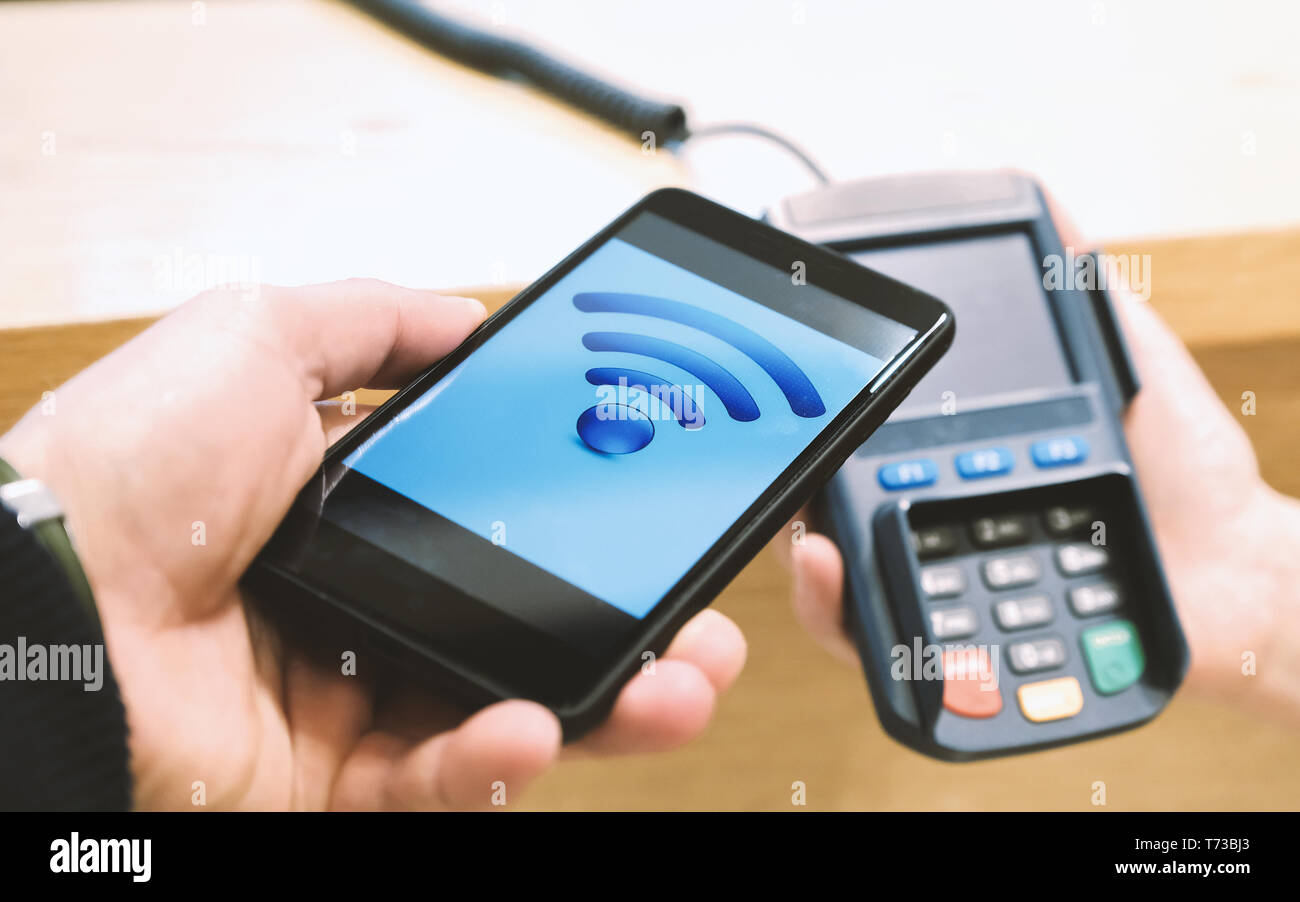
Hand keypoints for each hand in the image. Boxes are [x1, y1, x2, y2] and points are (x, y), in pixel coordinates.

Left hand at [0, 280, 746, 809]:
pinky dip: (494, 760)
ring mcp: (347, 698)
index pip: (505, 519)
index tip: (657, 511)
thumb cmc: (130, 464)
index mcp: (357, 508)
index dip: (588, 519)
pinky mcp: (325, 783)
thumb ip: (377, 320)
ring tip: (677, 688)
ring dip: (604, 705)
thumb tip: (467, 316)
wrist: (41, 600)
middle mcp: (361, 604)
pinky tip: (538, 727)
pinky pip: (434, 781)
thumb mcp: (264, 336)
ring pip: (504, 712)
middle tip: (704, 625)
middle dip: (630, 629)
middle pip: (524, 625)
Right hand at [776, 262, 1299, 722]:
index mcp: (959, 456)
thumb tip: (1048, 207)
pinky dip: (840, 618)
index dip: (818, 423)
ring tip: (812, 537)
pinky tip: (837, 572)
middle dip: (792, 492)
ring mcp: (942, 585)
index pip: (864, 439)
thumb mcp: (1132, 367)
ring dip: (805, 560)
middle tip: (792, 471)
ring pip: (837, 581)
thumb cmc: (1189, 477)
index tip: (798, 394)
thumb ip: (1086, 297)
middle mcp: (936, 519)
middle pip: (830, 510)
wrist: (1237, 570)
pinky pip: (877, 646)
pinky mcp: (956, 649)